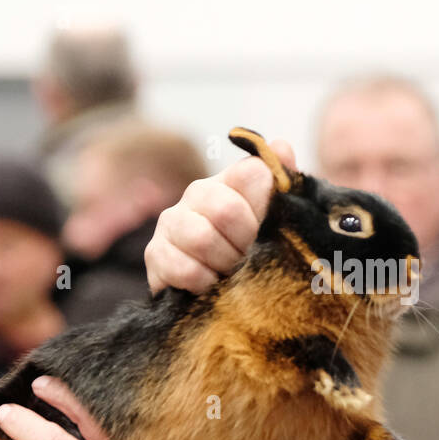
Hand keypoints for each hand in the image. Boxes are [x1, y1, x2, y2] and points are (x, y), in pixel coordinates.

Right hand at [143, 139, 297, 293]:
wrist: (214, 291)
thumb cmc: (249, 252)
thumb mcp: (274, 221)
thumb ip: (283, 184)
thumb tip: (282, 147)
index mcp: (230, 181)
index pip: (252, 174)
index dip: (266, 207)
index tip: (271, 226)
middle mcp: (197, 194)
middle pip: (227, 209)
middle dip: (246, 242)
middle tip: (250, 257)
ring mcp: (172, 223)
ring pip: (202, 238)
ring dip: (225, 264)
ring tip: (231, 273)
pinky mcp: (155, 255)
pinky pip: (184, 269)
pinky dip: (205, 282)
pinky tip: (211, 284)